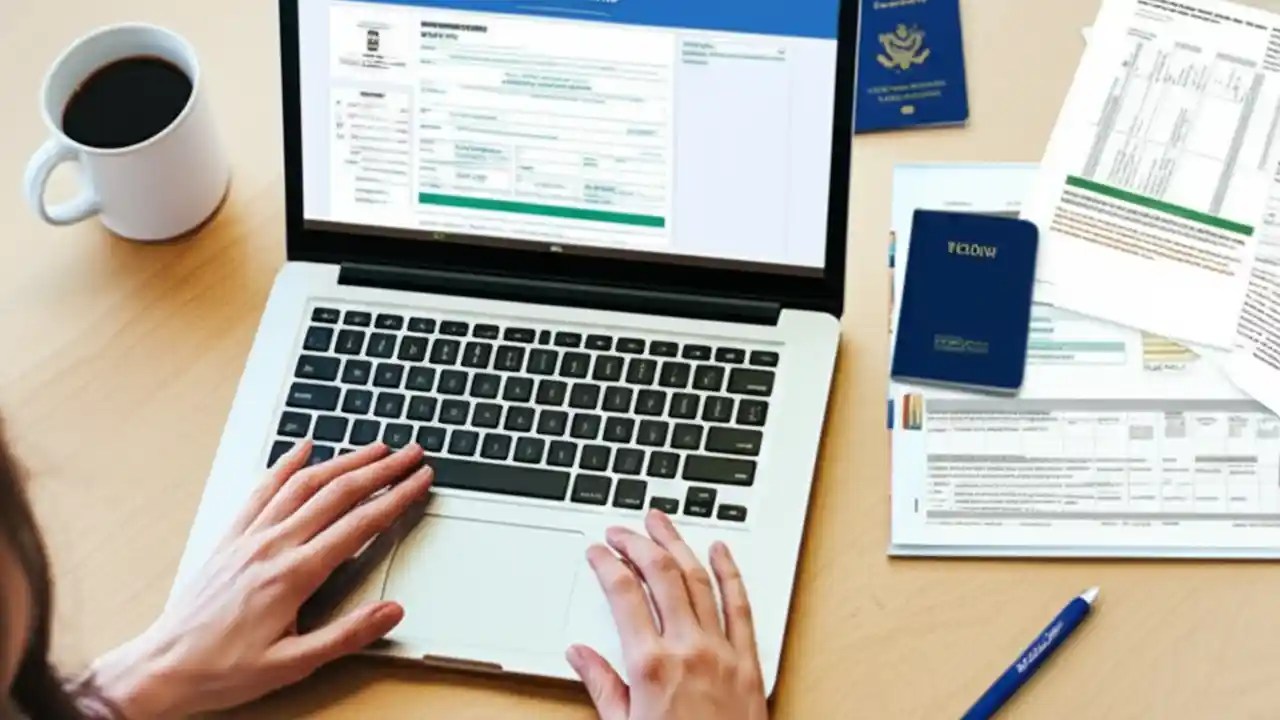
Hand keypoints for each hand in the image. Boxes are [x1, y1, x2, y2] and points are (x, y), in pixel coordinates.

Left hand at [88, 441, 433, 718]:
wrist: (163, 668)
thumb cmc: (223, 671)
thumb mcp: (294, 665)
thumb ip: (347, 635)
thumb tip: (392, 610)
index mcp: (294, 575)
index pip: (360, 525)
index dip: (397, 498)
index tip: (421, 480)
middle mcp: (273, 546)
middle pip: (338, 493)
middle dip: (381, 469)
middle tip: (411, 453)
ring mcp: (250, 537)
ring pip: (304, 483)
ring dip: (343, 460)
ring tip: (374, 447)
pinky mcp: (231, 537)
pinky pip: (263, 490)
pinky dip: (286, 464)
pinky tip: (303, 448)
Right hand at [567, 510, 767, 719]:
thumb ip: (602, 685)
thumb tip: (579, 653)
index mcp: (650, 666)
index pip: (622, 595)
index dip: (606, 564)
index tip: (597, 551)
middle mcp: (687, 650)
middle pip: (660, 575)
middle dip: (638, 543)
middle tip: (622, 529)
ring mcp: (721, 652)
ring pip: (698, 580)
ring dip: (678, 544)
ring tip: (661, 522)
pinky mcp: (749, 662)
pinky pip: (740, 606)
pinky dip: (730, 573)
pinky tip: (720, 551)